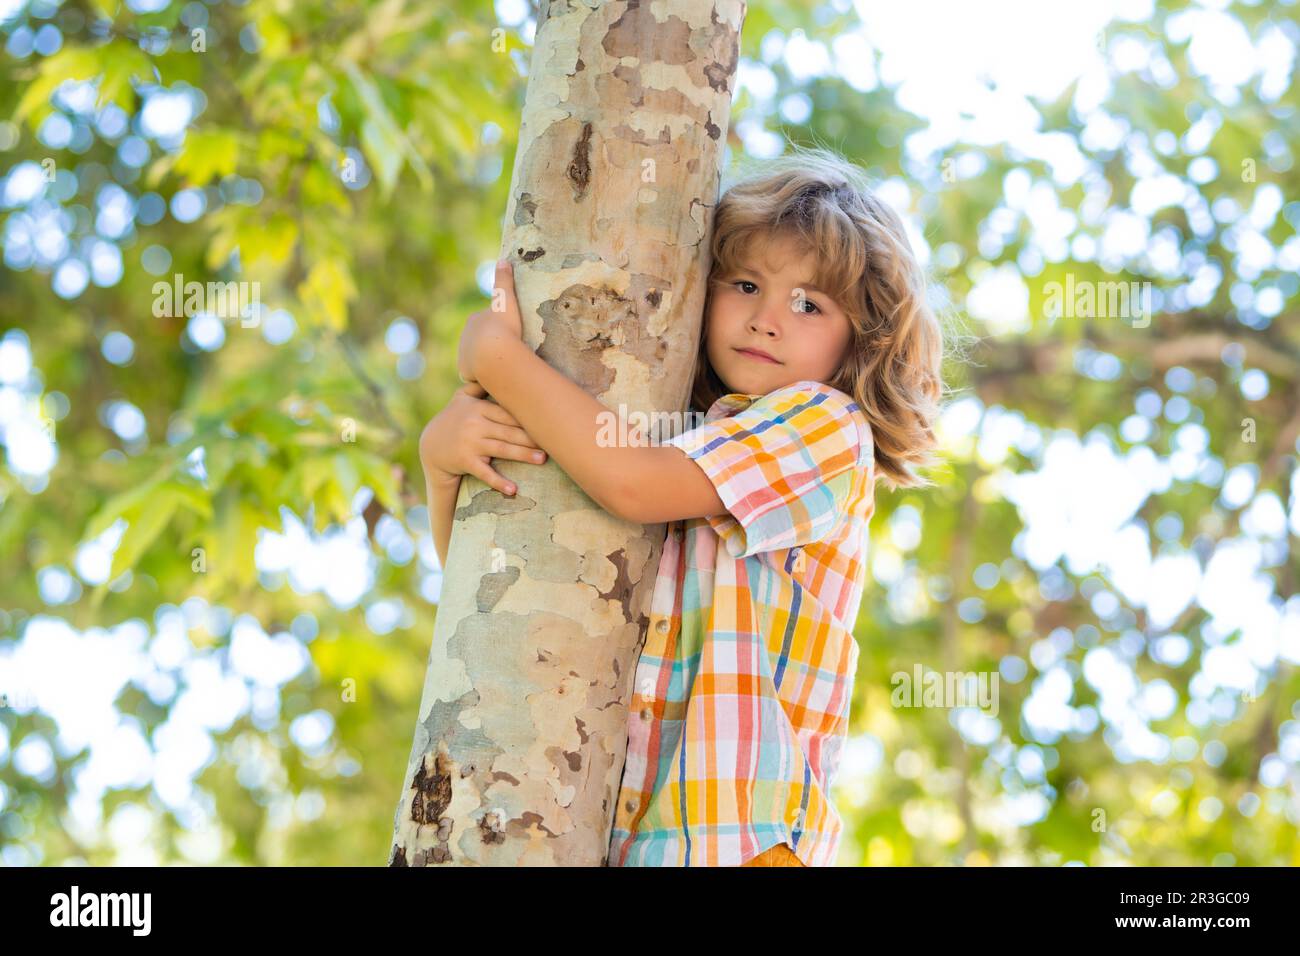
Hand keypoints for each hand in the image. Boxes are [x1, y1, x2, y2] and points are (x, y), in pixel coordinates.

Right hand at [418, 381, 545, 496]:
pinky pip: (485, 473)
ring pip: (502, 449)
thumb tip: (493, 365)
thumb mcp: (460, 399)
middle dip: (531, 436)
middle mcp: (475, 424)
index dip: (528, 416)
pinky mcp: (465, 462)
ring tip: (542, 459)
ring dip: (523, 455)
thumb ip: (477, 386)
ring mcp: (470, 444)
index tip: (547, 419)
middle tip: (554, 441)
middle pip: (509, 430)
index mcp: (478, 408)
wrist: (430, 447)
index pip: (508, 412)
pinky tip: (513, 490)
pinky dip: (499, 482)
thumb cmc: (452, 420)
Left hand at [457, 259, 523, 384]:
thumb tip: (504, 260)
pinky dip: (482, 374)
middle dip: (490, 345)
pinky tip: (495, 375)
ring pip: (476, 357)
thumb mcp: (505, 300)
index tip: (511, 334)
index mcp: (474, 319)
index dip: (499, 328)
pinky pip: (475, 373)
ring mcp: (464, 354)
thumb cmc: (503, 326)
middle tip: (509, 351)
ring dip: (486, 360)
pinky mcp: (465, 371)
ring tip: (503, 365)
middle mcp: (465, 336)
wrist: (493, 354)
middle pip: (480, 340)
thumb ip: (504, 281)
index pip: (486, 322)